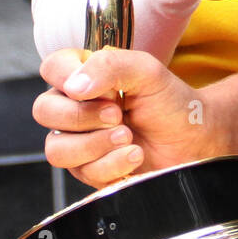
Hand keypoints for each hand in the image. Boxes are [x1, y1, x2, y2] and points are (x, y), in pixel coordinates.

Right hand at [35, 46, 228, 187]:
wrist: (194, 142)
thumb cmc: (170, 102)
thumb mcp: (148, 71)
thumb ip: (112, 66)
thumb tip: (75, 85)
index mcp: (87, 76)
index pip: (52, 67)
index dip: (67, 76)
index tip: (101, 88)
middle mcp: (77, 107)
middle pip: (43, 110)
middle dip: (82, 116)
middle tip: (118, 114)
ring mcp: (80, 141)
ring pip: (56, 149)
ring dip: (96, 144)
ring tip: (128, 137)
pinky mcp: (90, 170)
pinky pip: (82, 172)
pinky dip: (112, 164)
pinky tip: (134, 155)